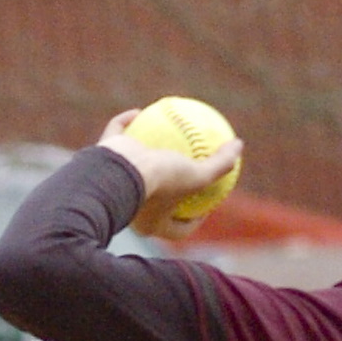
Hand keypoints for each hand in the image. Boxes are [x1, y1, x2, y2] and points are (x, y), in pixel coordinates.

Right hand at [98, 109, 243, 240]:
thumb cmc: (159, 182)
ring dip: (146, 153)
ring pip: (133, 167)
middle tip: (188, 172)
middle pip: (156, 198)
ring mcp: (116, 182)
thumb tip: (239, 146)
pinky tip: (139, 112)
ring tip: (163, 137)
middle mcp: (133, 206)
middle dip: (170, 187)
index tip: (208, 205)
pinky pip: (115, 138)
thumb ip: (220, 165)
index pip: (180, 228)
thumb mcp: (197, 176)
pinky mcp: (102, 159)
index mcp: (153, 222)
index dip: (197, 218)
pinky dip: (125, 124)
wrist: (115, 171)